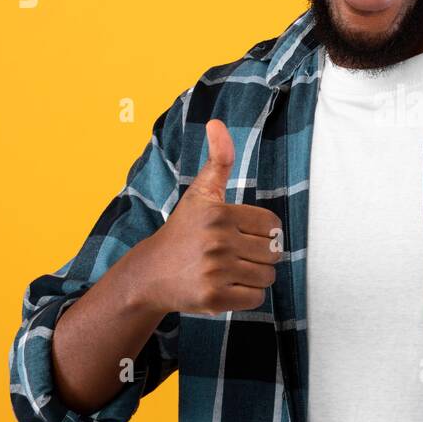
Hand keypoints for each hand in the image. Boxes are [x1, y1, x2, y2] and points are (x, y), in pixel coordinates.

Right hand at [132, 119, 282, 313]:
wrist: (150, 274)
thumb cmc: (183, 231)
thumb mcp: (200, 193)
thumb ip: (218, 159)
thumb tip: (217, 123)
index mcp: (219, 213)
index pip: (272, 225)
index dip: (262, 231)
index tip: (242, 234)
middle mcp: (217, 242)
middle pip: (272, 253)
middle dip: (259, 255)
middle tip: (234, 255)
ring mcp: (215, 271)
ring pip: (267, 276)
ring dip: (255, 276)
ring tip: (230, 270)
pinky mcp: (213, 299)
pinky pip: (256, 298)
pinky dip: (247, 295)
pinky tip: (227, 286)